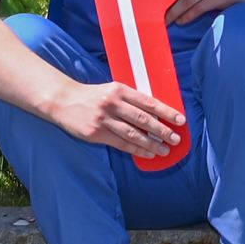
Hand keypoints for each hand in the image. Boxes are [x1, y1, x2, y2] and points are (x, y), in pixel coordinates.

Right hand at [49, 76, 183, 158]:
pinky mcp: (95, 133)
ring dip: (151, 143)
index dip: (166, 112)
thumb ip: (131, 100)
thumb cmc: (93, 96)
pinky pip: (120, 144)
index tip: (180, 120)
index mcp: (120, 89)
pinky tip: (147, 153)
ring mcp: (103, 119)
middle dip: (162, 130)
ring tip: (165, 150)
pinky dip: (136, 149)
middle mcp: (113, 103)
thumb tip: (156, 113)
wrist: (64, 101)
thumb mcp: (112, 90)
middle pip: (143, 119)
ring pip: (133, 134)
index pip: (148, 102)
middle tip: (175, 138)